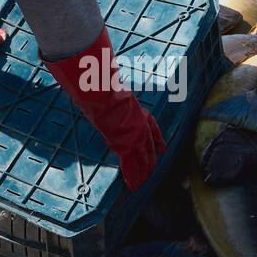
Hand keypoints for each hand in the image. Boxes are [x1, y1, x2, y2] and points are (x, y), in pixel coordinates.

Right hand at [45, 28, 167, 190]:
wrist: (102, 92)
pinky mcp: (127, 143)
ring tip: (144, 182)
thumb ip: (105, 83)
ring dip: (143, 170)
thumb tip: (94, 71)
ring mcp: (134, 134)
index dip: (157, 137)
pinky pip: (131, 164)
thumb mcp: (107, 85)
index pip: (151, 126)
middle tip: (155, 168)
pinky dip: (132, 175)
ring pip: (143, 156)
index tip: (161, 146)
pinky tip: (133, 185)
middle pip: (149, 143)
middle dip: (152, 157)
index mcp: (136, 110)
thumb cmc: (102, 85)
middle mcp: (139, 123)